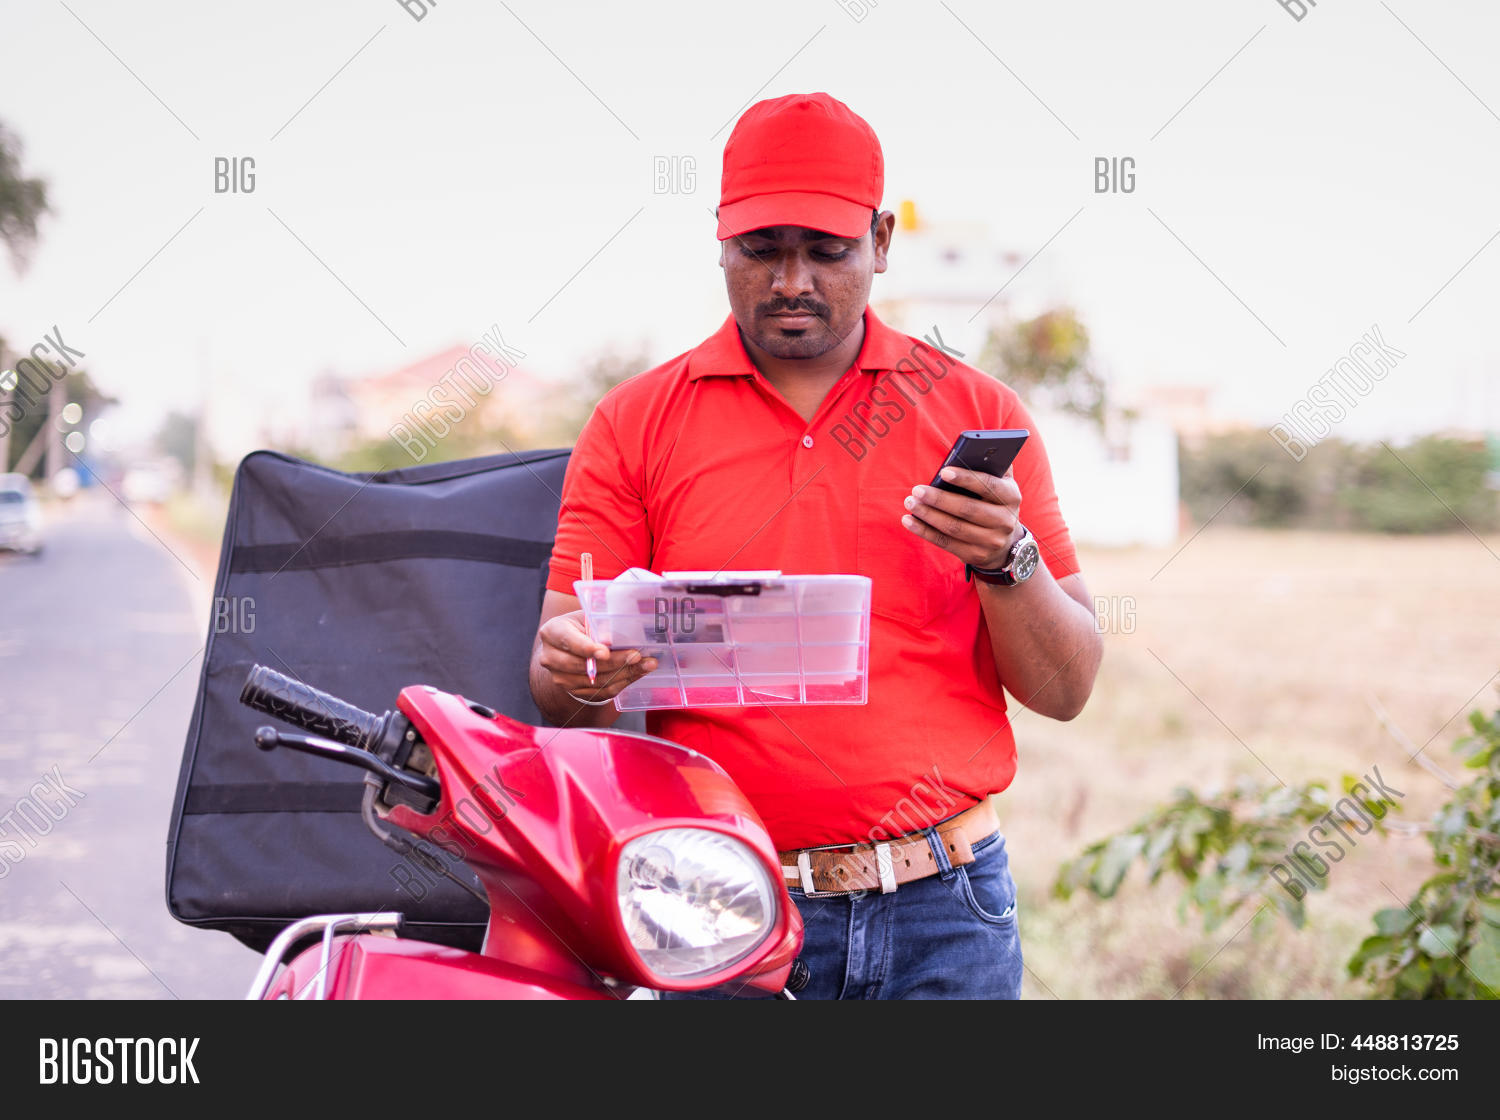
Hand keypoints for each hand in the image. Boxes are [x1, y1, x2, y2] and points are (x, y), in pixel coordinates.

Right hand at [536, 610, 658, 702]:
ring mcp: (560, 678)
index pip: (570, 642)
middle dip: (614, 662)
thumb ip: (600, 624)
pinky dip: (622, 682)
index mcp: (552, 632)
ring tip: (646, 664)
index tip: (606, 652)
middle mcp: (551, 657)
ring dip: (624, 674)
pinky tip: (637, 673)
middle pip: (583, 665)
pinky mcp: (573, 691)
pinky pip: (601, 692)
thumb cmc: (581, 626)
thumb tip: (625, 631)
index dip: (588, 649)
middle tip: (637, 656)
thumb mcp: (586, 617)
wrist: (566, 647)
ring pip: (595, 681)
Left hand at [901, 465, 1021, 569]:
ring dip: (928, 515)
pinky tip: (909, 520)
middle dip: (939, 499)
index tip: (943, 472)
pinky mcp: (975, 555)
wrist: (1005, 543)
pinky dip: (924, 531)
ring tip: (910, 503)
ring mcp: (990, 541)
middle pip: (967, 509)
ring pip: (954, 528)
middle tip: (917, 490)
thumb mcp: (1001, 484)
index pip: (988, 485)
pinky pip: (945, 543)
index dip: (966, 479)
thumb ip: (992, 466)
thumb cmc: (994, 502)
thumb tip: (974, 449)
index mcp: (1011, 497)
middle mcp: (1004, 521)